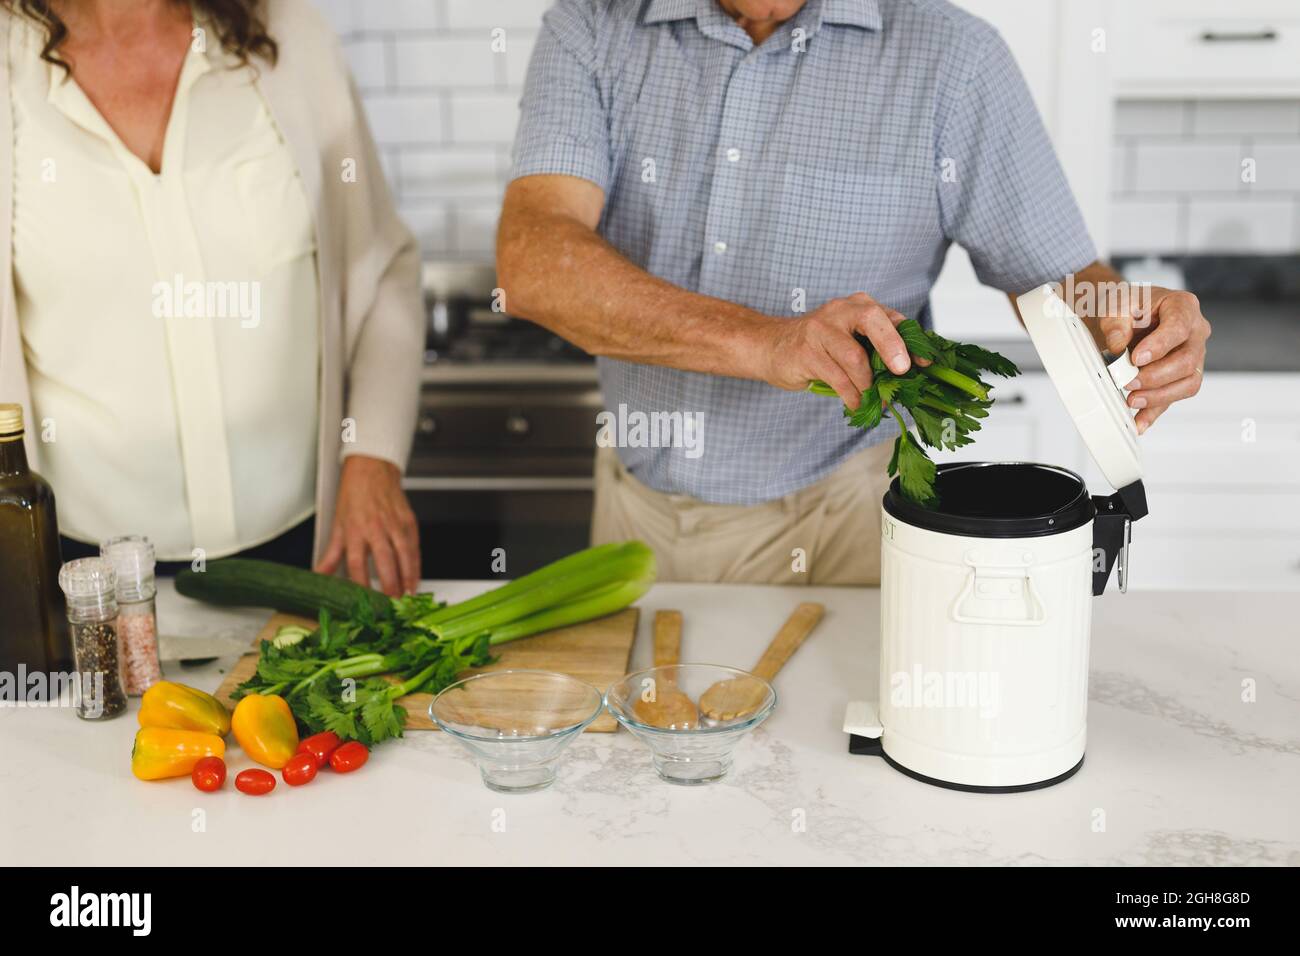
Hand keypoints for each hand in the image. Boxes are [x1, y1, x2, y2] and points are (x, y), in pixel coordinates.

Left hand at [316, 455, 420, 595]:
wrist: (372, 469)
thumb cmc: (355, 495)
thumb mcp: (337, 524)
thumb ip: (331, 554)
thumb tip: (319, 575)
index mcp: (355, 530)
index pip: (357, 564)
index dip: (361, 584)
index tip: (364, 600)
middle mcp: (376, 528)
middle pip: (385, 562)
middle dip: (390, 585)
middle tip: (391, 603)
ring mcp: (395, 524)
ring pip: (405, 556)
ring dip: (407, 578)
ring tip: (407, 595)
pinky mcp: (409, 521)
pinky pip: (415, 547)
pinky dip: (416, 565)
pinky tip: (415, 578)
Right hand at [759, 293, 923, 408]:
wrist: (771, 345)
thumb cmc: (819, 344)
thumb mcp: (850, 337)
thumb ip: (876, 348)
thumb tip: (910, 373)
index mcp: (858, 305)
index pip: (892, 318)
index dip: (911, 341)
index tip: (925, 363)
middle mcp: (840, 311)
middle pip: (872, 321)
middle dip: (892, 348)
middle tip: (902, 371)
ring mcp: (820, 329)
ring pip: (855, 357)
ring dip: (868, 385)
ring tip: (874, 399)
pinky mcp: (806, 352)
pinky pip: (837, 378)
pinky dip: (851, 395)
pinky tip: (855, 404)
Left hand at [1099, 287, 1210, 433]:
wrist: (1123, 313)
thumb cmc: (1126, 304)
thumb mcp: (1116, 303)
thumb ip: (1116, 322)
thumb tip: (1118, 347)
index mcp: (1183, 306)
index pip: (1179, 328)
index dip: (1159, 346)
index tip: (1136, 359)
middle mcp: (1194, 332)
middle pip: (1187, 360)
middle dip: (1157, 376)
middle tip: (1128, 382)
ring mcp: (1191, 355)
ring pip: (1188, 383)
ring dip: (1160, 396)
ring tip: (1132, 400)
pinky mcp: (1180, 376)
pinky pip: (1174, 397)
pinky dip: (1155, 412)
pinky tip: (1139, 422)